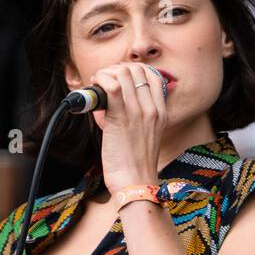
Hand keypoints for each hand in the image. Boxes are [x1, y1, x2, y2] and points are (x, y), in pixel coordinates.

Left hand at [89, 62, 169, 195]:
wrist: (135, 184)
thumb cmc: (135, 166)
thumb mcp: (145, 138)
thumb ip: (138, 119)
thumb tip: (113, 104)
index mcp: (161, 112)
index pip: (152, 75)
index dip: (132, 70)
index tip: (118, 79)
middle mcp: (152, 108)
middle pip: (136, 70)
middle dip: (115, 69)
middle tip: (102, 82)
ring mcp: (139, 112)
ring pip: (123, 73)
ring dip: (105, 74)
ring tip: (96, 85)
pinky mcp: (122, 117)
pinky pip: (112, 86)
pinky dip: (100, 81)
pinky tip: (94, 88)